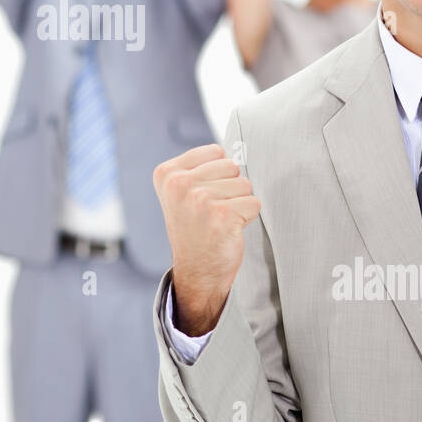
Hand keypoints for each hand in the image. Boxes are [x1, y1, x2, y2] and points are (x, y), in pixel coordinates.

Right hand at [153, 144, 260, 335]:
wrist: (197, 271)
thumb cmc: (196, 226)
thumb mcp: (183, 190)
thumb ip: (201, 166)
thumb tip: (237, 150)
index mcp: (167, 173)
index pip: (216, 152)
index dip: (217, 175)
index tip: (201, 197)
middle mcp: (179, 184)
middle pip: (232, 166)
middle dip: (229, 188)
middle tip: (211, 212)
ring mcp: (199, 200)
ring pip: (244, 184)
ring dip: (238, 203)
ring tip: (219, 221)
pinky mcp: (221, 216)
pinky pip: (254, 203)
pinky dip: (247, 217)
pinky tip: (228, 230)